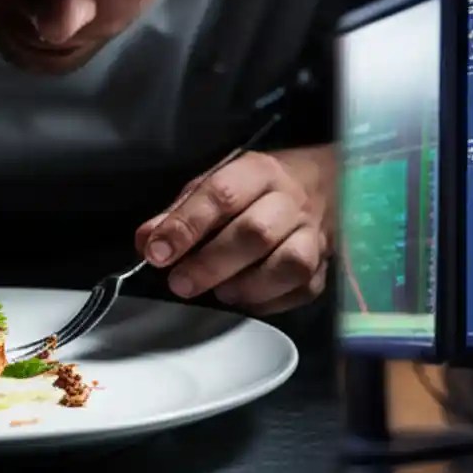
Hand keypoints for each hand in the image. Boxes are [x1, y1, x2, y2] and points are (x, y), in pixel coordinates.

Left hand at [134, 144, 336, 315]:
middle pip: (256, 232)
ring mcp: (314, 234)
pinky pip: (304, 288)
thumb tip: (147, 241)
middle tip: (181, 283)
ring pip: (289, 263)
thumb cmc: (257, 188)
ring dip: (248, 285)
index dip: (186, 226)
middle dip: (212, 263)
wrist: (324, 185)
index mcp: (259, 172)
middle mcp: (291, 201)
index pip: (222, 194)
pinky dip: (271, 300)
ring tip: (222, 292)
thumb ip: (180, 212)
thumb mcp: (216, 183)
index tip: (158, 253)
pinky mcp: (326, 264)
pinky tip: (248, 298)